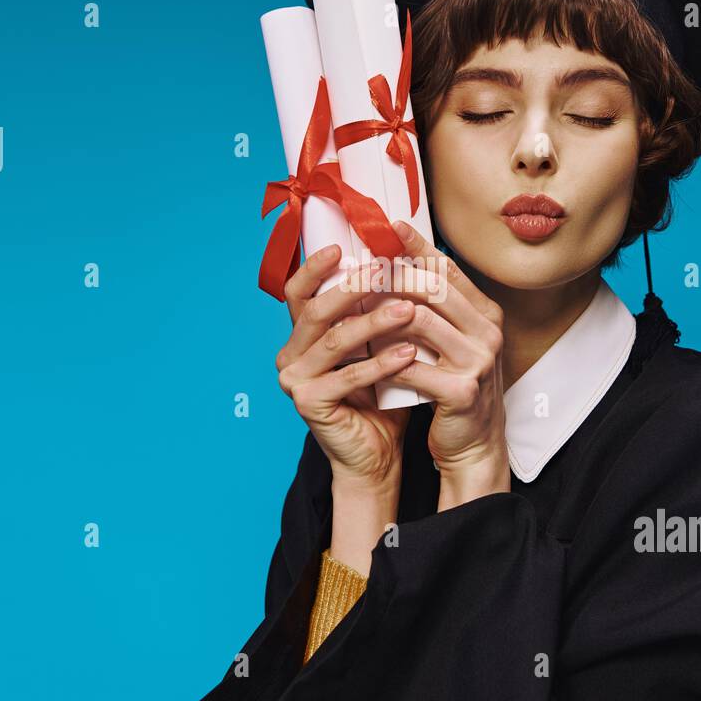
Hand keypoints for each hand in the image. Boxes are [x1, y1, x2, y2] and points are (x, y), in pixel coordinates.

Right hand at [275, 245, 418, 497]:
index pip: (299, 292)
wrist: (376, 454)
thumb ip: (375, 309)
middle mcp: (290, 354)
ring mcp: (294, 379)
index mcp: (302, 336)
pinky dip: (380, 364)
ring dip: (375, 322)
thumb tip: (400, 258)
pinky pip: (347, 376)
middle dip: (354, 288)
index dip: (315, 267)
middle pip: (316, 310)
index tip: (343, 246)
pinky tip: (409, 354)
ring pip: (335, 340)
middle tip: (386, 272)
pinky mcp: (308, 403)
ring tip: (410, 310)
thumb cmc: (381, 396)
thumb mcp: (377, 346)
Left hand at [378, 221, 510, 510]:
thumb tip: (396, 269)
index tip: (391, 227)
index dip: (418, 247)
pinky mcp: (462, 391)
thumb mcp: (454, 344)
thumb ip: (435, 311)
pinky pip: (412, 367)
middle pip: (433, 288)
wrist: (474, 445)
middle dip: (392, 275)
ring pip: (420, 321)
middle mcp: (488, 332)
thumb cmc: (455, 390)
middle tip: (358, 269)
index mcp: (486, 314)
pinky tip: (363, 360)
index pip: (448, 270)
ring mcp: (479, 361)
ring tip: (352, 312)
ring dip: (381, 316)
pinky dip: (383, 362)